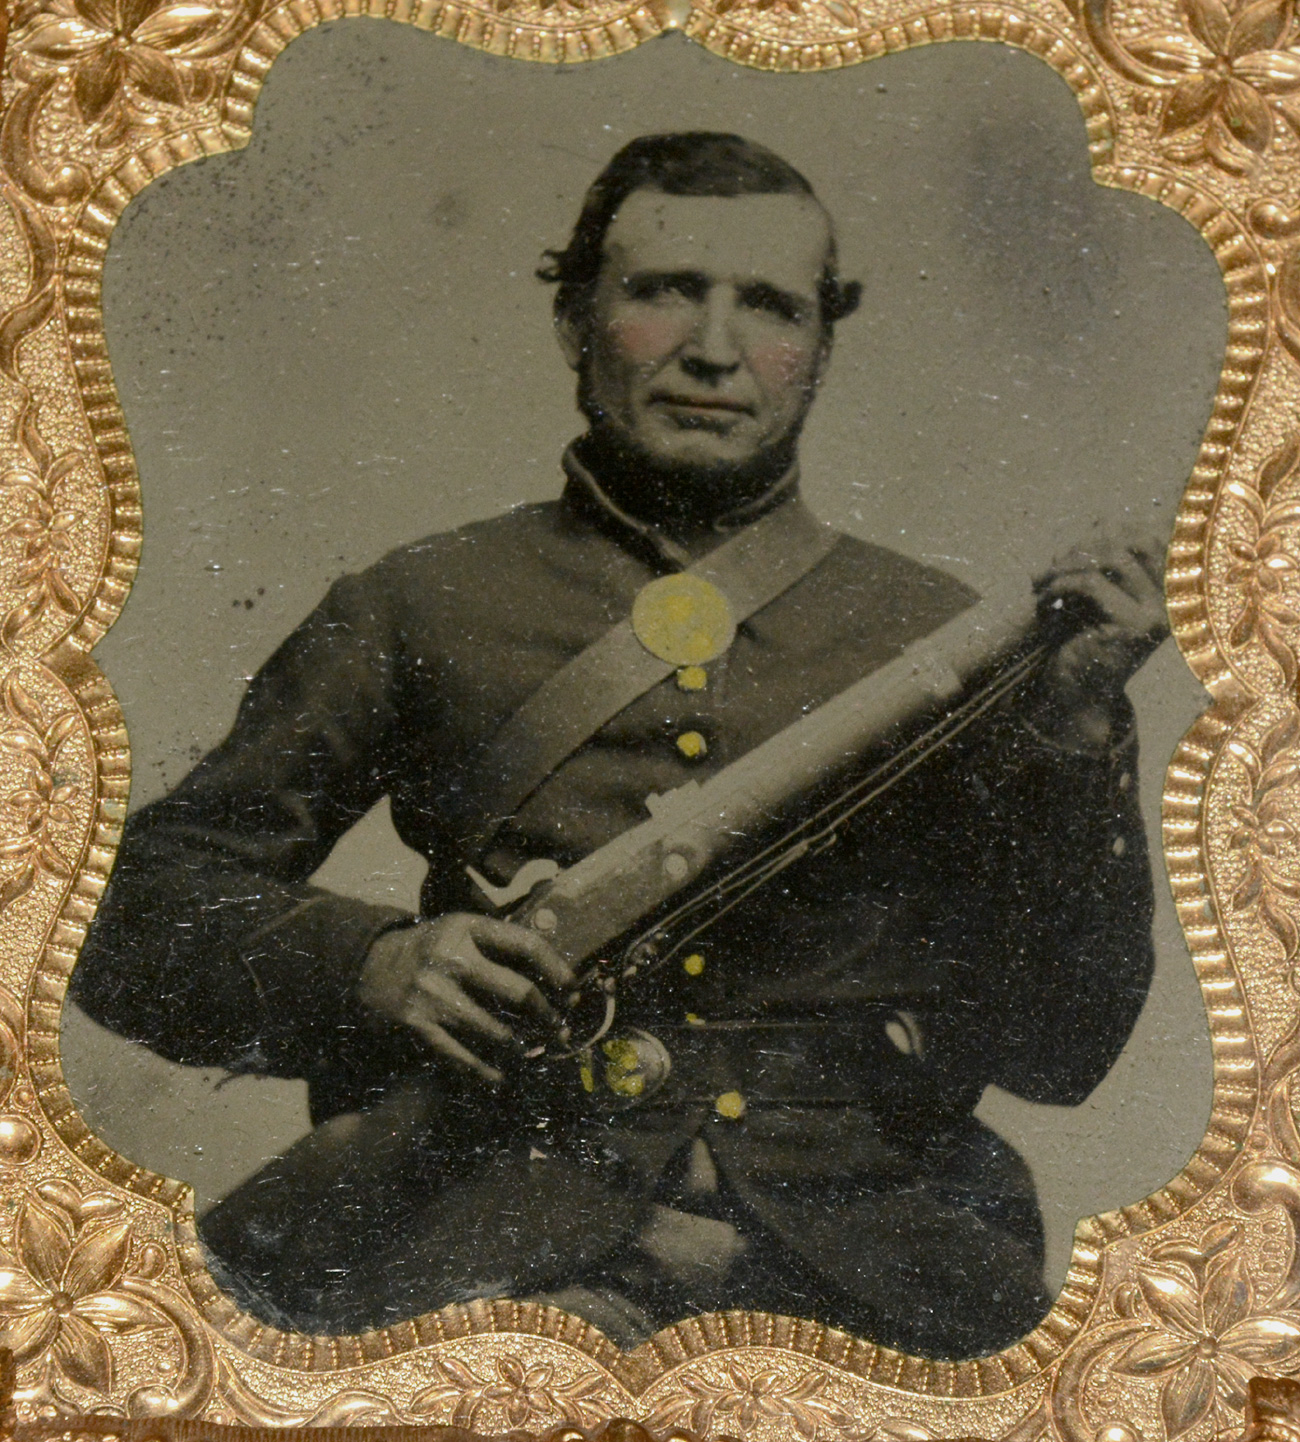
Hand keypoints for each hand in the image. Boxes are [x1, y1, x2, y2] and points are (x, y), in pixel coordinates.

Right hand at [357, 913, 572, 1084]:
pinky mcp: (417, 1026)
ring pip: (497, 1032)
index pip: (527, 946)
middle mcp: (451, 958)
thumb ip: (500, 944)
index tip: (574, 990)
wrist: (366, 967)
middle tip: (558, 1030)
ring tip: (535, 1052)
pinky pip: (463, 1058)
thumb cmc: (429, 950)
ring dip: (523, 1048)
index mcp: (467, 928)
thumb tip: (556, 970)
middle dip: (547, 1016)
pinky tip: (501, 1077)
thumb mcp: (461, 931)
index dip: (558, 970)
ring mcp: (433, 994)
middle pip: (519, 993)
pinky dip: (486, 1073)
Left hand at [1029, 527, 1168, 749]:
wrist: (1076, 690)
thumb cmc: (1083, 638)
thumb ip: (1102, 557)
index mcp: (1173, 588)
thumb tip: (1103, 516)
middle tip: (1048, 569)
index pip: (1145, 537)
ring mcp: (1160, 613)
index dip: (1103, 534)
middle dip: (1079, 550)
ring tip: (1040, 583)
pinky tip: (1042, 600)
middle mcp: (1177, 600)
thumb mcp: (1095, 591)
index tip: (1067, 551)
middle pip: (1126, 543)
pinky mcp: (1135, 626)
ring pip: (1107, 560)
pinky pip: (1091, 583)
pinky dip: (1059, 585)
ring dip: (1065, 567)